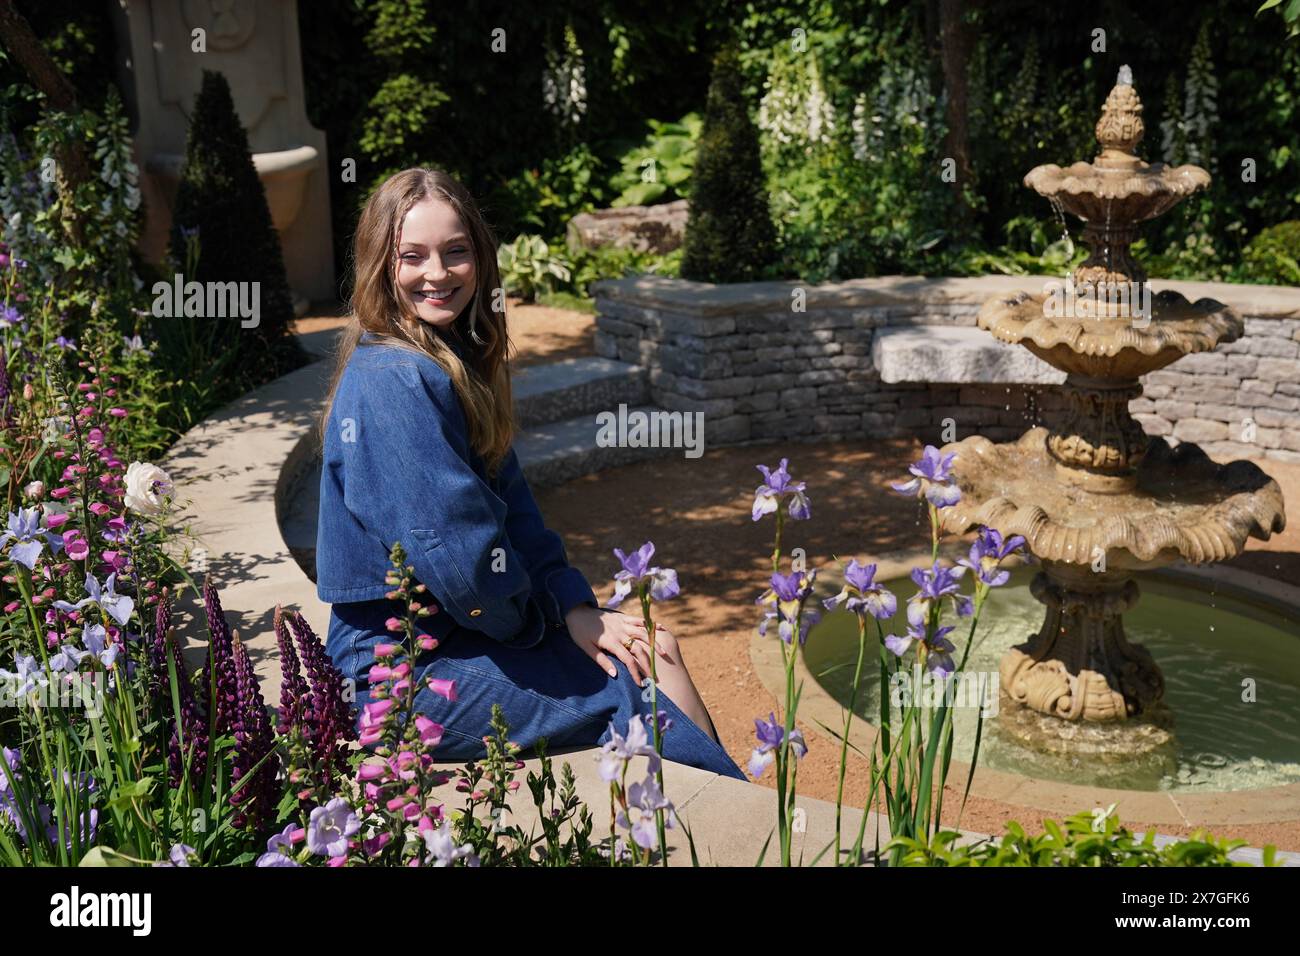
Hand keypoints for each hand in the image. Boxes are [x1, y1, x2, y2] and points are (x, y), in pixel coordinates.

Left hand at [564, 604, 678, 685]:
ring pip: (643, 634)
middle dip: (648, 663)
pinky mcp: (623, 617)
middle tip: (655, 677)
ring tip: (664, 655)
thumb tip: (615, 674)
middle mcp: (620, 632)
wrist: (576, 611)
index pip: (628, 660)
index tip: (640, 684)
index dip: (636, 673)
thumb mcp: (586, 648)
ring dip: (655, 644)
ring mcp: (623, 623)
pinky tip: (661, 629)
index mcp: (611, 642)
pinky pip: (639, 620)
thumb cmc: (579, 632)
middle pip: (639, 649)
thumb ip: (601, 661)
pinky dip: (651, 624)